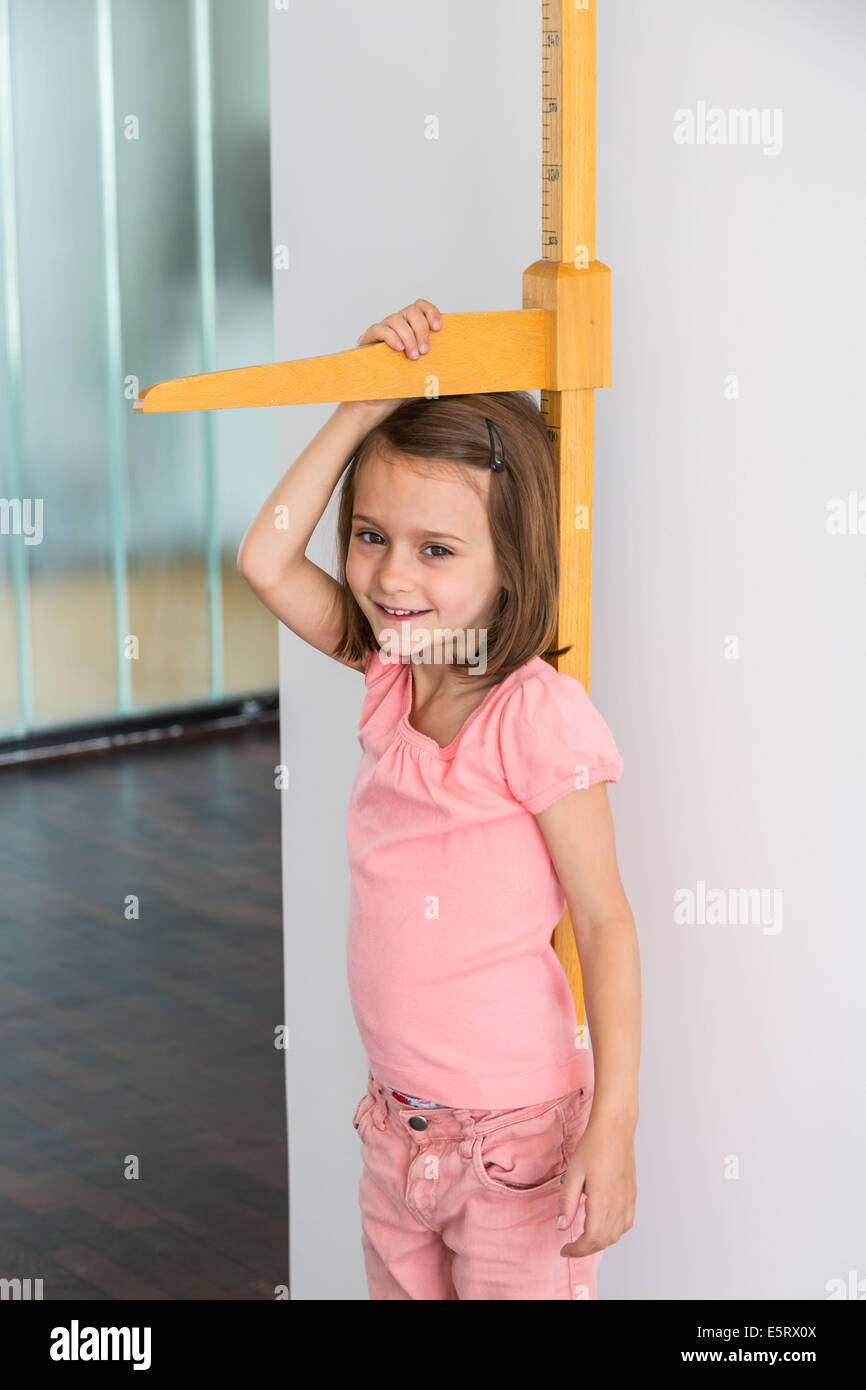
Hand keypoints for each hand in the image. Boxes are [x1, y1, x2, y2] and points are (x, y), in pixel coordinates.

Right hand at [343, 298, 442, 419]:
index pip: (420, 307)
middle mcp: (396, 327)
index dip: (431, 312)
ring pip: (395, 319)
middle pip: (410, 311)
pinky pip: (378, 329)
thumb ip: (435, 360)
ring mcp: (381, 332)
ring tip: (413, 357)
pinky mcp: (366, 341)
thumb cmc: (400, 387)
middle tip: (425, 352)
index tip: (438, 328)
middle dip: (421, 329)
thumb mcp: (424, 371)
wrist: (376, 404)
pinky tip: (398, 349)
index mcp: (410, 329)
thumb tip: (459, 360)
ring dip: (408, 336)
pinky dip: (390, 336)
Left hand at [556, 1115, 635, 1258]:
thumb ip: (567, 1202)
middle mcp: (619, 1204)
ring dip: (600, 1241)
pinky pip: (626, 1222)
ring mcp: (628, 1200)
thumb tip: (562, 1227)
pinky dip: (614, 1231)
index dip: (577, 1250)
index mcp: (603, 1201)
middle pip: (604, 1240)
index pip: (592, 1239)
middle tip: (570, 1246)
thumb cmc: (593, 1146)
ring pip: (617, 1234)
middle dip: (586, 1248)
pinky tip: (603, 1224)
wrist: (615, 1128)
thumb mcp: (573, 1173)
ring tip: (584, 1236)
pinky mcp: (632, 1194)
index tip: (564, 1249)